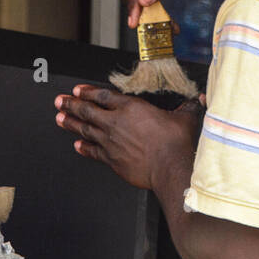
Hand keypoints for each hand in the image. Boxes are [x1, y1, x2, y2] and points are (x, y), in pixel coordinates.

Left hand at [54, 84, 203, 189]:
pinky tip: (76, 146)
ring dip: (70, 123)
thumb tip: (198, 100)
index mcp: (132, 108)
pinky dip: (83, 148)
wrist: (170, 168)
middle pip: (87, 111)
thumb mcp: (185, 118)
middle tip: (59, 101)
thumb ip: (188, 107)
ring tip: (59, 118)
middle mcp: (116, 123)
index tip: (77, 90)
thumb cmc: (177, 143)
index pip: (103, 96)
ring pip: (85, 130)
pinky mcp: (112, 160)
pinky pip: (92, 152)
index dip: (88, 92)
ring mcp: (111, 143)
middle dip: (71, 104)